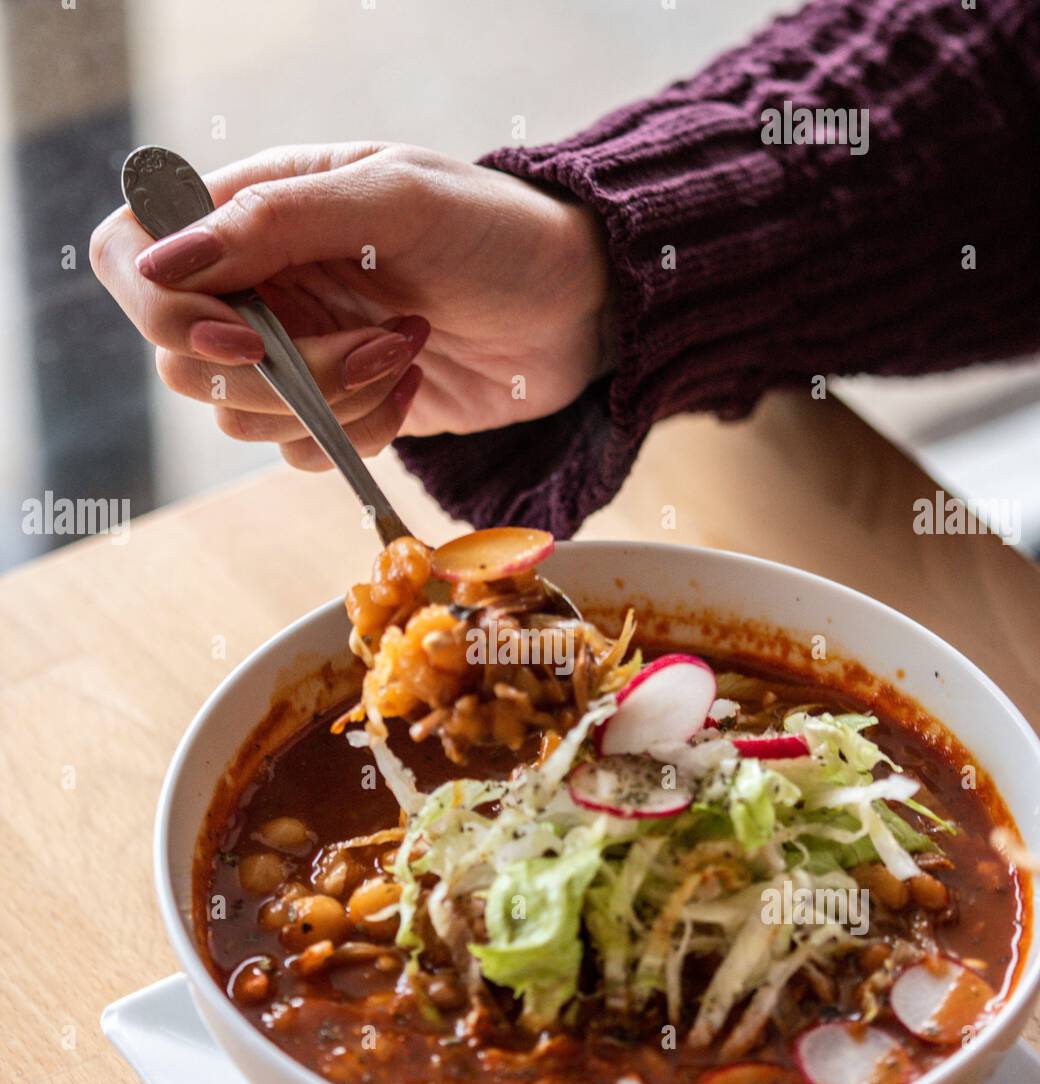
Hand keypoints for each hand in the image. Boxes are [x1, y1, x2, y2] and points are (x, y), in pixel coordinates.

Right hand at [90, 143, 611, 466]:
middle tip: (375, 342)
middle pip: (183, 359)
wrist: (576, 309)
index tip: (247, 335)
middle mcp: (257, 283)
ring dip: (332, 403)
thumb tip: (163, 259)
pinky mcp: (336, 410)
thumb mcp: (395, 200)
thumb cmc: (496, 232)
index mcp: (254, 207)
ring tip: (406, 352)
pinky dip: (358, 435)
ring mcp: (294, 351)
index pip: (135, 255)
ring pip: (241, 417)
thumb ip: (278, 222)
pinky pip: (298, 452)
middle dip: (284, 373)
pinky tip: (410, 386)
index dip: (165, 309)